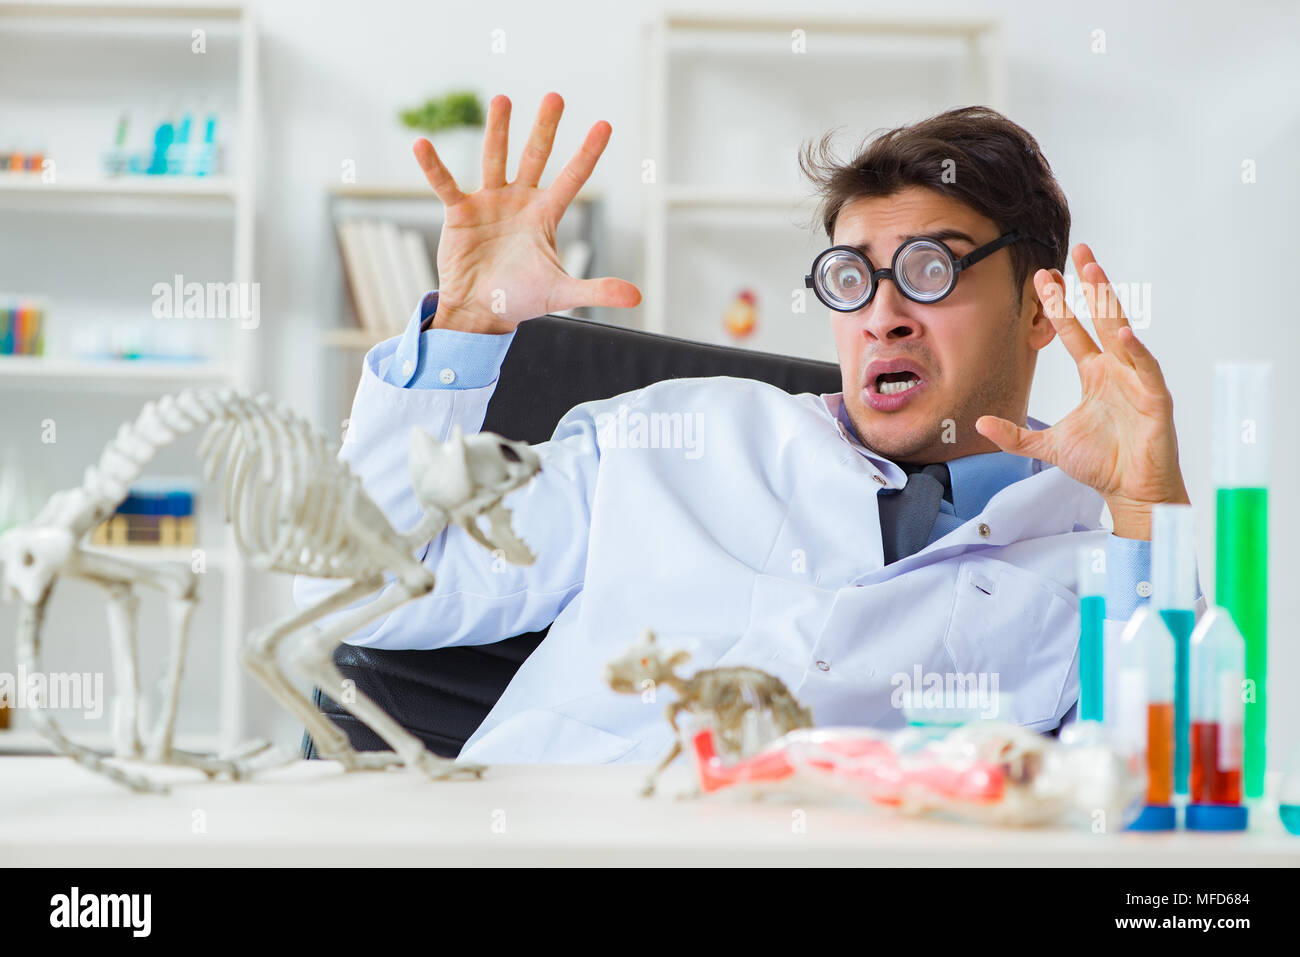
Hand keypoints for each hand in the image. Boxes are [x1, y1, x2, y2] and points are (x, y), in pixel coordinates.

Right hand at [412, 92, 641, 333]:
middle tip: (555, 96)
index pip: (572, 178)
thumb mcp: (561, 294)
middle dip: (545, 128)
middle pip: (535, 156)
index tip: (605, 125)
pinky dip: (434, 167)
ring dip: (498, 130)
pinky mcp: (459, 212)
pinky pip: (445, 184)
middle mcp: (519, 200)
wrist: (480, 310)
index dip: (588, 153)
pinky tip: (422, 145)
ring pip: (494, 159)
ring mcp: (489, 202)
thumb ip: (597, 290)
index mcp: (545, 215)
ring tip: (503, 99)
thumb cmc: (521, 299)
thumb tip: (637, 296)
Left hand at [975, 244, 1188, 538]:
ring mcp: (1137, 382)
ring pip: (1123, 333)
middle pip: (1102, 318)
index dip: (1059, 304)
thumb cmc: (1100, 464)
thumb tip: (979, 424)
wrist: (1131, 491)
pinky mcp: (1154, 401)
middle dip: (1091, 285)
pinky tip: (1123, 333)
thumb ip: (1014, 435)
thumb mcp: (1046, 446)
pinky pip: (1146, 371)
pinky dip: (1137, 353)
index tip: (1043, 276)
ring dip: (1110, 303)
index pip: (1074, 330)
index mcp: (1095, 375)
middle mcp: (1116, 370)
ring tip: (1096, 274)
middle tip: (1080, 252)